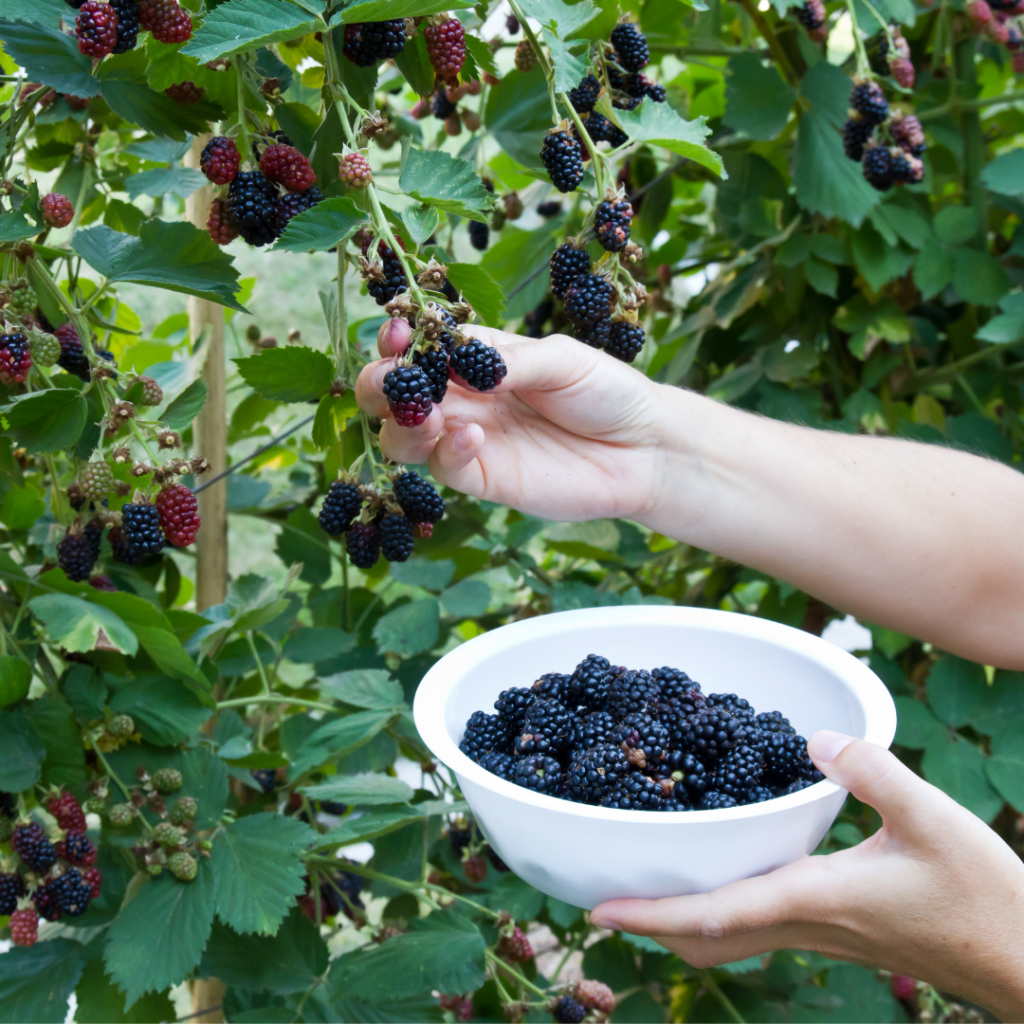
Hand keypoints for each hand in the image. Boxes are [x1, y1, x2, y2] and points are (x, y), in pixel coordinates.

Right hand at [354, 319, 668, 522]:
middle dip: (380, 385)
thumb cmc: (607, 392)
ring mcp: (470, 441)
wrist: (645, 449)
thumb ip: (509, 360)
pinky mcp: (485, 479)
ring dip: (401, 424)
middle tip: (390, 381)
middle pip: (395, 394)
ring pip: (404, 437)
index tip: (399, 334)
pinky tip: (471, 437)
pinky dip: (444, 453)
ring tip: (426, 414)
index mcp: (478, 360)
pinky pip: (444, 470)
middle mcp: (465, 399)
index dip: (401, 341)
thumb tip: (455, 358)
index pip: (422, 347)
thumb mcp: (562, 360)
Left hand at [591, 733, 1023, 1021]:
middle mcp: (806, 923)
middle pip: (707, 937)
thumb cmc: (985, 895)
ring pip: (729, 939)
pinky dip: (719, 913)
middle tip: (601, 895)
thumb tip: (813, 738)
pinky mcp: (835, 930)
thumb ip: (873, 772)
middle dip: (650, 922)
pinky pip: (758, 927)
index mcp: (816, 897)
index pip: (717, 913)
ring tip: (643, 886)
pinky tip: (721, 878)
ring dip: (680, 920)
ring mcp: (819, 934)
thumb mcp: (934, 820)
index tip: (600, 910)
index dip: (654, 913)